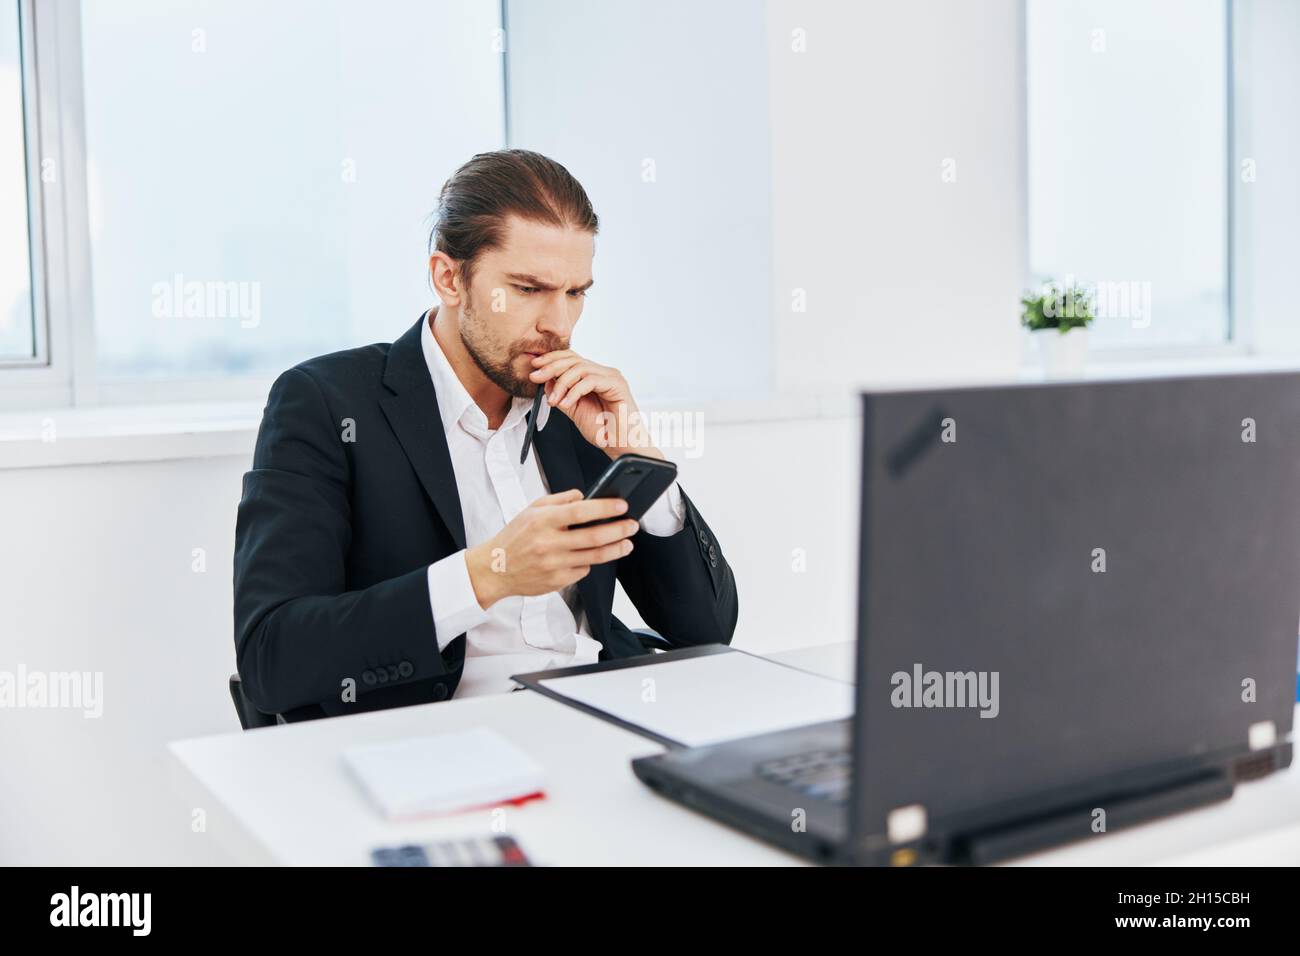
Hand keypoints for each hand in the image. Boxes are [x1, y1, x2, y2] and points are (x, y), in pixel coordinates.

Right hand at [464, 489, 639, 608]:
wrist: (494, 569)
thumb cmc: (514, 537)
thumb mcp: (531, 510)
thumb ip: (558, 500)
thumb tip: (584, 496)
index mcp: (542, 521)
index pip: (580, 512)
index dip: (604, 508)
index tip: (622, 506)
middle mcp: (549, 543)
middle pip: (593, 537)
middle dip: (618, 530)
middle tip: (632, 525)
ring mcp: (554, 565)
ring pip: (594, 557)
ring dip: (615, 549)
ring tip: (627, 543)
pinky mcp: (557, 581)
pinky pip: (583, 570)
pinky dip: (591, 562)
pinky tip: (594, 556)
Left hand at [529, 350, 663, 460]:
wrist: (621, 446)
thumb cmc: (604, 431)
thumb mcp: (574, 410)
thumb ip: (561, 394)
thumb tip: (546, 381)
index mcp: (595, 376)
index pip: (571, 359)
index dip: (552, 360)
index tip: (535, 367)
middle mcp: (604, 373)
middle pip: (574, 359)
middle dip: (551, 367)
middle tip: (536, 376)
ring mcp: (612, 377)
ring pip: (580, 368)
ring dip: (561, 383)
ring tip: (554, 400)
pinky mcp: (617, 385)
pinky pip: (590, 381)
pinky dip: (574, 391)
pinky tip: (567, 403)